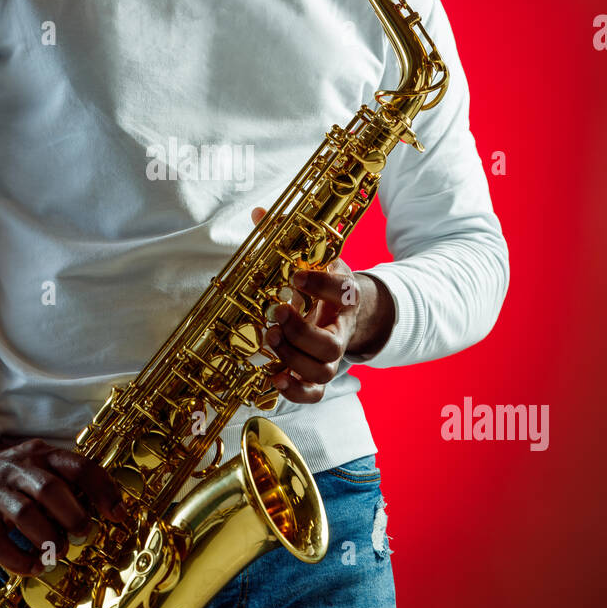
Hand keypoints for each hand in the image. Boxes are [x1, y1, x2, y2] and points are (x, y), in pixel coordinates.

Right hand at [0, 423, 129, 575]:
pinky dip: (19, 560)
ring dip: (49, 538)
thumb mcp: (41, 461)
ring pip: (26, 514)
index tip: (118, 514)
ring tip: (59, 551)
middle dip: (73, 515)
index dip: (102, 490)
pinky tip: (35, 567)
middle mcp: (18, 470)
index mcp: (41, 455)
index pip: (77, 466)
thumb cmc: (15, 471)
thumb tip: (109, 508)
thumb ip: (69, 478)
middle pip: (50, 489)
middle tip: (83, 532)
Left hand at [250, 206, 393, 402]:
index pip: (344, 292)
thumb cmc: (323, 284)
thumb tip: (258, 213)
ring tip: (270, 338)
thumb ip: (287, 238)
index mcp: (345, 296)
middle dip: (300, 332)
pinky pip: (315, 393)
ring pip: (322, 370)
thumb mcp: (313, 258)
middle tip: (275, 313)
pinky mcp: (320, 374)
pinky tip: (275, 377)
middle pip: (329, 343)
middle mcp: (342, 329)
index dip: (321, 285)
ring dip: (293, 358)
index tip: (295, 275)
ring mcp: (332, 356)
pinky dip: (296, 391)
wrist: (348, 313)